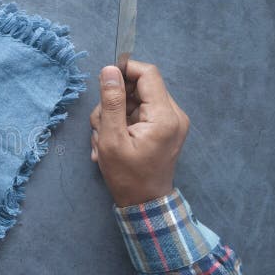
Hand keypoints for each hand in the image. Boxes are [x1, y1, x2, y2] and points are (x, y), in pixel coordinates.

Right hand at [89, 60, 188, 206]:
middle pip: (140, 87)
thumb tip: (109, 70)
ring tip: (103, 139)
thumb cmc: (127, 176)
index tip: (104, 84)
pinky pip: (141, 113)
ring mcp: (171, 122)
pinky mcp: (165, 128)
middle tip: (100, 124)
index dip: (124, 71)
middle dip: (115, 100)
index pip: (147, 74)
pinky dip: (123, 122)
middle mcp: (174, 114)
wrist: (145, 203)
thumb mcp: (111, 139)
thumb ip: (111, 102)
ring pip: (137, 100)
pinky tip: (113, 140)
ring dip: (115, 114)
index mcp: (164, 116)